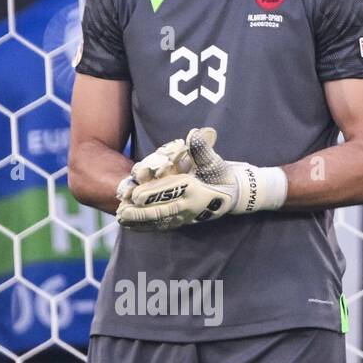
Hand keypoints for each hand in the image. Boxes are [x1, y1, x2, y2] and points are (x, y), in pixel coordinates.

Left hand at [116, 127, 286, 229]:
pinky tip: (135, 228)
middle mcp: (190, 206)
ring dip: (141, 222)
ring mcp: (188, 216)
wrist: (241, 195)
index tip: (135, 195)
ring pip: (161, 222)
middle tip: (121, 212)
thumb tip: (195, 134)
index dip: (152, 194)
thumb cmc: (227, 175)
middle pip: (161, 211)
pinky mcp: (186, 221)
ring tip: (122, 221)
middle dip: (140, 213)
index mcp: (195, 190)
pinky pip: (165, 226)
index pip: (170, 192)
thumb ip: (203, 149)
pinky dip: (149, 227)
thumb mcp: (216, 161)